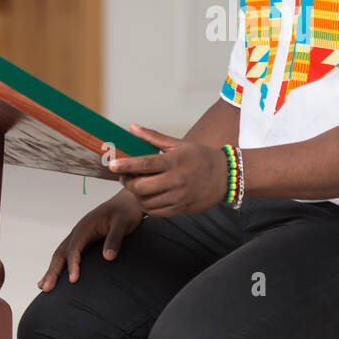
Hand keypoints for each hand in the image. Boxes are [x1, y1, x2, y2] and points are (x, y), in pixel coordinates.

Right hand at [38, 190, 143, 290]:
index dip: (72, 264)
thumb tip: (108, 257)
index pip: (74, 247)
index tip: (73, 280)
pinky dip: (59, 265)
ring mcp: (79, 236)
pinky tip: (55, 276)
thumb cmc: (126, 212)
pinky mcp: (83, 240)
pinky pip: (68, 254)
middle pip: (61, 252)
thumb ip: (114, 239)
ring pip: (61, 254)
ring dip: (52, 269)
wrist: (128, 202)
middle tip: (47, 288)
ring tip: (43, 286)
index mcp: (85, 226)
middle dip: (53, 270)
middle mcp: (78, 231)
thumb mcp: (123, 224)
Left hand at [107, 123, 229, 217]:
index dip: (126, 165)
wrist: (226, 176)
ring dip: (136, 195)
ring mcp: (178, 197)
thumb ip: (153, 138)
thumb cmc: (200, 157)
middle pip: (141, 187)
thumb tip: (132, 127)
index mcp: (174, 161)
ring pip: (146, 202)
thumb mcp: (179, 144)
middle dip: (128, 182)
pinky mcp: (181, 209)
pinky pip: (156, 212)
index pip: (144, 164)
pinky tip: (147, 197)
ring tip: (137, 186)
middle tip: (125, 176)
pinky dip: (147, 205)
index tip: (112, 165)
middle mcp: (176, 180)